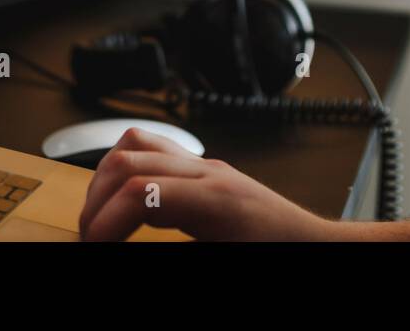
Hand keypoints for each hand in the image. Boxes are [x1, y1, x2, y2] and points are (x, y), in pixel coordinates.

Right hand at [79, 127, 336, 240]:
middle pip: (129, 158)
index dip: (101, 222)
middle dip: (95, 200)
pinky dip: (128, 170)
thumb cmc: (283, 256)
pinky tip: (124, 202)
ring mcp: (210, 168)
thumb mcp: (223, 266)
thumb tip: (121, 246)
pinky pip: (158, 152)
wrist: (322, 252)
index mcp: (217, 199)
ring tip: (98, 219)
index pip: (138, 190)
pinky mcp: (209, 174)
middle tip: (87, 238)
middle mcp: (211, 173)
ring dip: (106, 178)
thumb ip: (169, 254)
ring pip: (139, 143)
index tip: (89, 247)